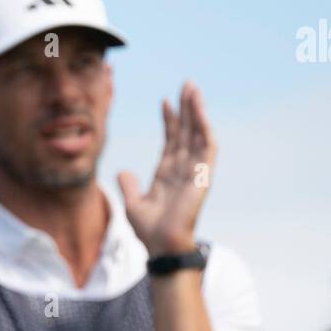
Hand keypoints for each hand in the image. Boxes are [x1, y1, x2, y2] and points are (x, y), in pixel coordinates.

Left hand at [118, 81, 215, 255]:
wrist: (161, 246)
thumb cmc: (150, 231)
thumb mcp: (133, 204)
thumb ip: (128, 186)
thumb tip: (123, 171)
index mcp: (167, 175)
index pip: (171, 141)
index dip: (169, 121)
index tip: (165, 101)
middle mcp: (182, 169)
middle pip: (187, 132)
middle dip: (187, 108)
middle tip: (186, 84)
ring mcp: (194, 171)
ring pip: (198, 134)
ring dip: (197, 112)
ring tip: (193, 89)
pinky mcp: (203, 175)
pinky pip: (207, 147)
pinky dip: (204, 128)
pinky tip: (199, 111)